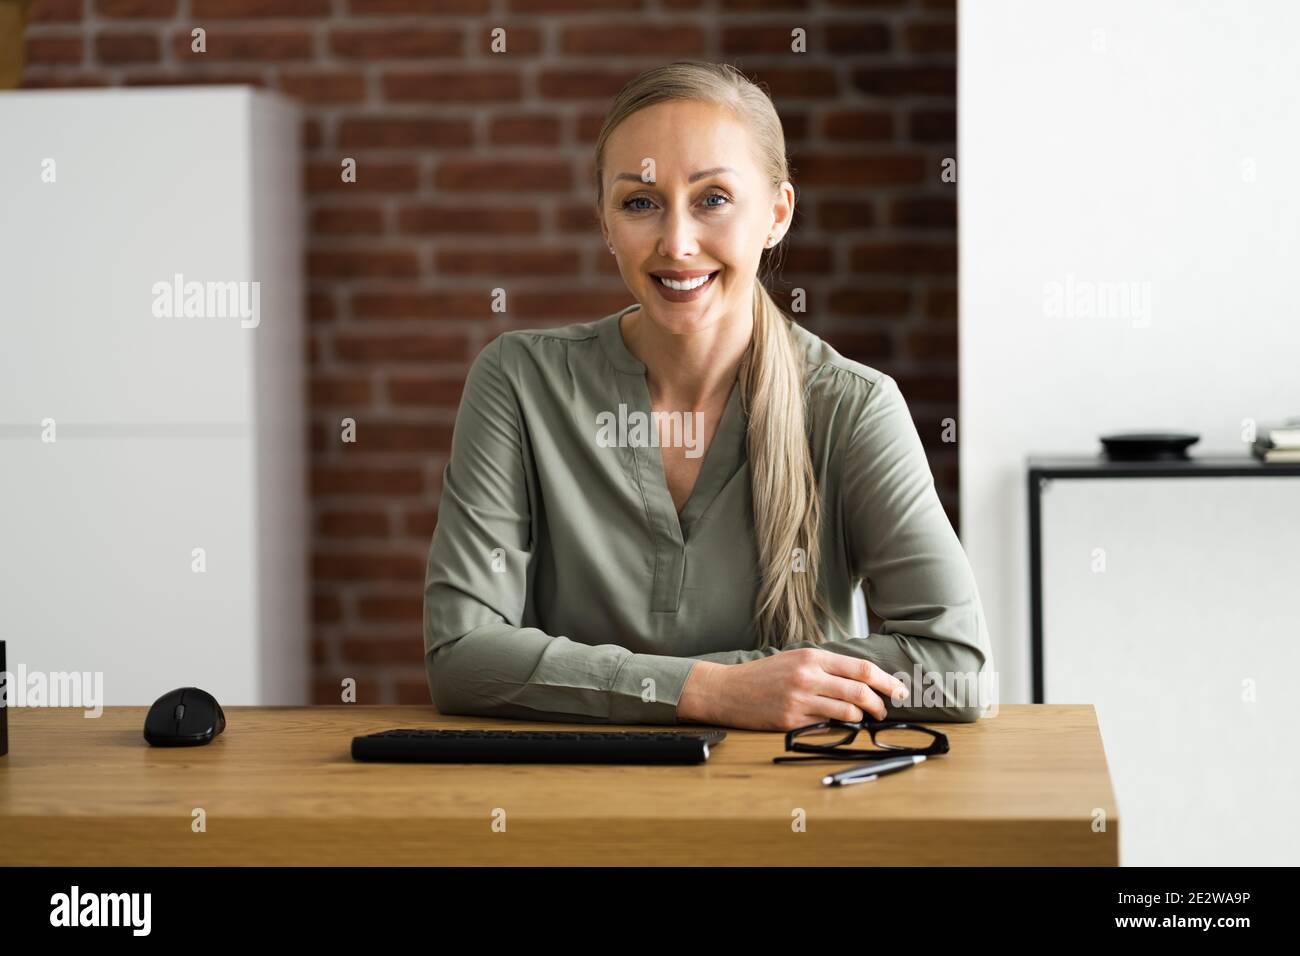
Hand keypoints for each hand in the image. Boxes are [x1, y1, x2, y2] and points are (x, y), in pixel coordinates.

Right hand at [678, 648, 908, 730]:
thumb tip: (861, 679)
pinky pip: (826, 725)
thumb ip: (825, 667)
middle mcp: (808, 675)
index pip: (860, 668)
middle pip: (860, 690)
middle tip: (886, 709)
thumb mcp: (795, 659)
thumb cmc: (763, 675)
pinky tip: (837, 723)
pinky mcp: (791, 720)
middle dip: (880, 702)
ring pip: (847, 710)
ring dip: (861, 716)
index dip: (886, 681)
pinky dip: (837, 725)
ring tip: (862, 717)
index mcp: (811, 656)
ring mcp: (800, 699)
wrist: (727, 690)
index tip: (899, 690)